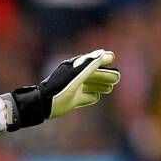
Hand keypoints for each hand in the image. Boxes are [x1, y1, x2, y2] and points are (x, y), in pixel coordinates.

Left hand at [4, 49, 119, 130]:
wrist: (42, 106)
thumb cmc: (59, 89)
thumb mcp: (76, 77)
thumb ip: (90, 66)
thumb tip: (104, 54)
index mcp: (74, 68)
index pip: (91, 62)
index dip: (102, 60)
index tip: (112, 58)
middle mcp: (74, 78)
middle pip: (93, 75)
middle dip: (105, 75)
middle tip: (117, 78)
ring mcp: (73, 89)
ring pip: (90, 86)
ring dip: (100, 86)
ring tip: (110, 88)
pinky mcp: (71, 101)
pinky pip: (84, 98)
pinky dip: (91, 97)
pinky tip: (96, 97)